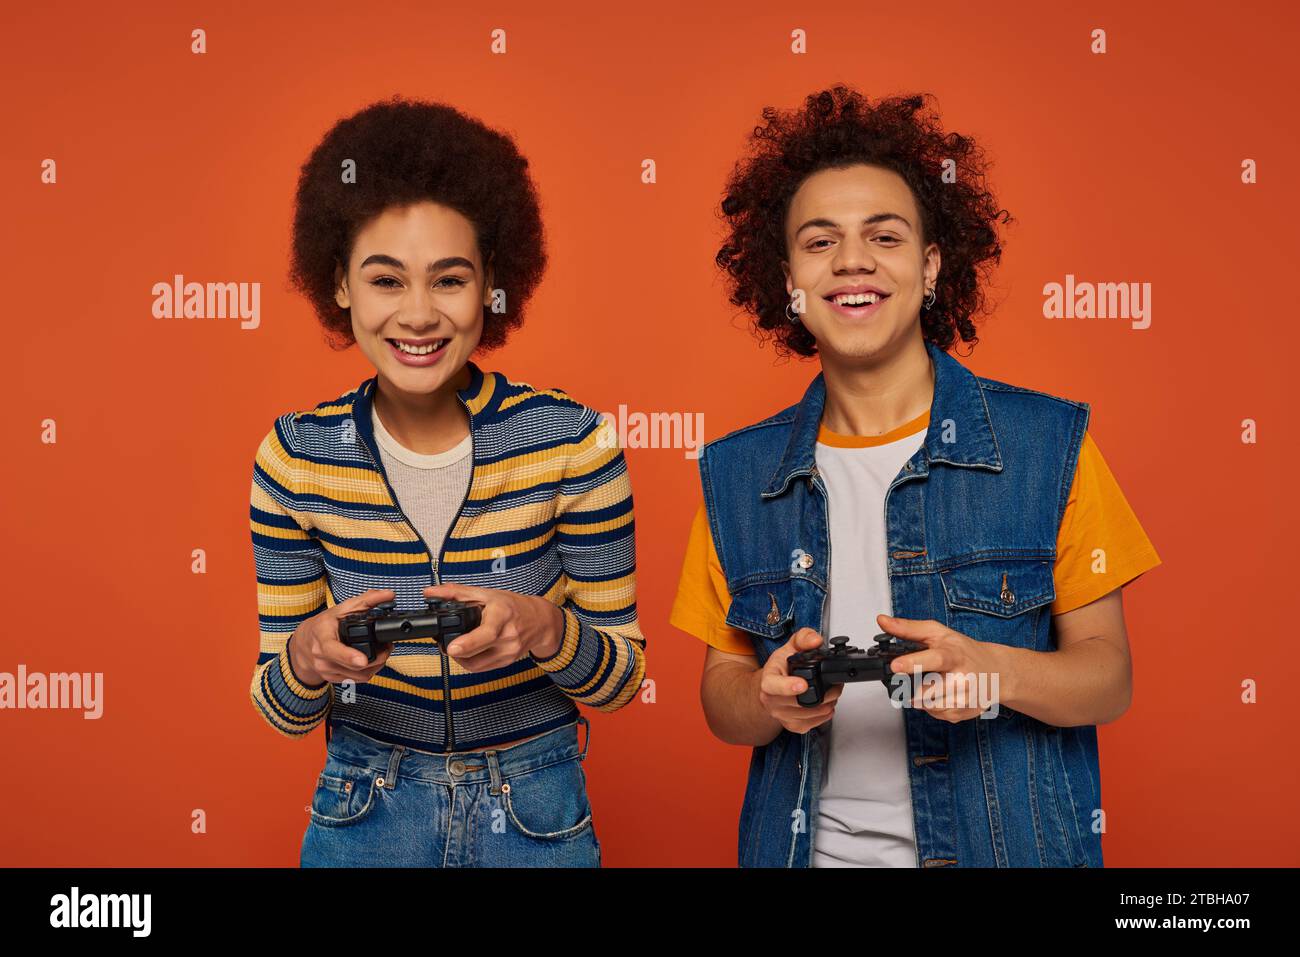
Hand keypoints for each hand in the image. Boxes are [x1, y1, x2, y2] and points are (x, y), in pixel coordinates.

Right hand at [287, 588, 396, 685]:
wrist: (306, 643)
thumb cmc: (325, 625)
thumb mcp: (342, 608)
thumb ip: (367, 600)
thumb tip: (389, 594)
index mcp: (322, 638)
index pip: (333, 650)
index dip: (349, 656)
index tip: (362, 660)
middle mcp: (322, 658)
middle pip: (354, 666)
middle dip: (377, 657)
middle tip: (387, 646)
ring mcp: (327, 671)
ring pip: (360, 675)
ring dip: (376, 665)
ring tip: (382, 651)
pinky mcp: (333, 679)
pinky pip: (358, 680)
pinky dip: (369, 671)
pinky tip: (372, 660)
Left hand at [424, 584, 564, 672]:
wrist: (540, 622)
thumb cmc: (514, 606)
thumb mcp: (486, 594)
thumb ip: (456, 593)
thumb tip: (430, 592)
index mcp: (503, 616)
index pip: (486, 633)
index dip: (467, 643)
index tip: (451, 647)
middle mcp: (508, 638)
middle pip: (476, 654)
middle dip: (455, 650)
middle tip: (446, 642)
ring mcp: (508, 653)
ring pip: (475, 665)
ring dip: (460, 658)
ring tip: (458, 645)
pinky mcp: (506, 663)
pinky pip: (481, 668)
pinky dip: (470, 661)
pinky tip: (470, 650)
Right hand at [757, 627, 842, 734]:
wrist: (772, 687)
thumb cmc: (781, 668)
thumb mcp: (790, 646)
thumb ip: (804, 638)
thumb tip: (816, 641)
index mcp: (768, 679)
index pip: (773, 686)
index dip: (788, 686)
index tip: (802, 685)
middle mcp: (771, 700)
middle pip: (800, 702)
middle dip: (824, 692)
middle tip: (835, 683)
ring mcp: (782, 715)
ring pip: (811, 714)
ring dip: (828, 703)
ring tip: (831, 691)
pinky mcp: (793, 726)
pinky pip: (815, 723)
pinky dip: (826, 713)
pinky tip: (825, 703)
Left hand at [877, 614, 1008, 721]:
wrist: (996, 672)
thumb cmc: (964, 651)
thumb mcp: (938, 633)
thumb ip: (908, 628)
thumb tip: (882, 620)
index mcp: (954, 655)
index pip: (934, 659)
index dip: (913, 663)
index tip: (894, 666)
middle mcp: (962, 679)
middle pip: (925, 690)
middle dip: (912, 685)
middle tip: (919, 675)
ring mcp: (964, 699)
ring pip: (926, 705)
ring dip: (921, 695)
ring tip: (934, 682)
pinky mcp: (963, 713)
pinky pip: (934, 713)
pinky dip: (932, 704)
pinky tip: (942, 693)